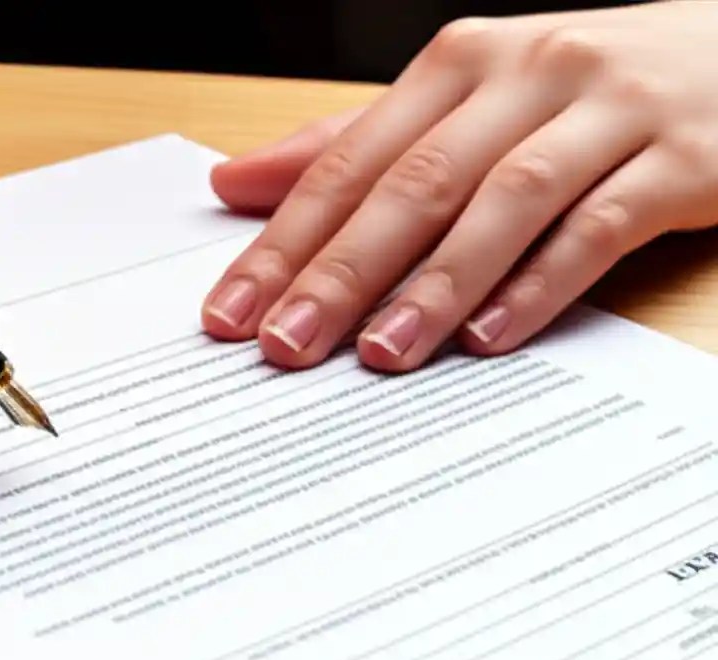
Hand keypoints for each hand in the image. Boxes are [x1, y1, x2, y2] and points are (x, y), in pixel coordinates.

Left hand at [202, 1, 717, 371]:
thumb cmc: (582, 90)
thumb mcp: (466, 101)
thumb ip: (354, 144)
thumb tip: (236, 182)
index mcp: (460, 62)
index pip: (350, 161)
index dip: (284, 240)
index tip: (230, 312)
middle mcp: (529, 72)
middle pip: (416, 181)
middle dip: (340, 271)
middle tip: (283, 346)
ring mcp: (610, 110)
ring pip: (507, 200)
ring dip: (436, 284)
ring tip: (380, 354)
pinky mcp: (686, 157)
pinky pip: (602, 225)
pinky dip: (542, 283)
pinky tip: (492, 339)